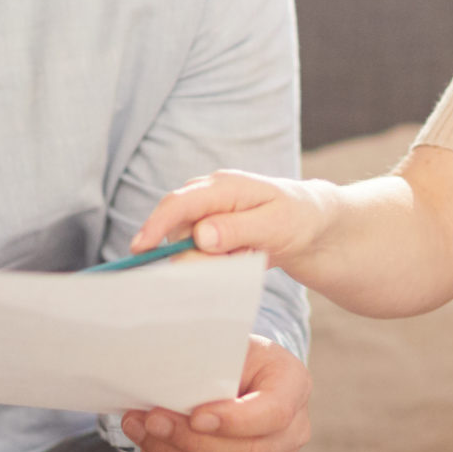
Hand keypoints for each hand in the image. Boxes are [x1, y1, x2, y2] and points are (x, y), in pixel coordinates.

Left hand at [120, 335, 311, 451]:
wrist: (241, 378)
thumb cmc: (228, 357)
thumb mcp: (225, 345)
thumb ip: (206, 363)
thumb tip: (162, 380)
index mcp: (294, 384)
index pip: (274, 413)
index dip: (234, 420)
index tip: (195, 416)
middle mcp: (296, 430)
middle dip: (189, 440)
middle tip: (149, 420)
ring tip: (142, 434)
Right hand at [132, 170, 334, 269]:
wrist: (311, 225)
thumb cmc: (297, 218)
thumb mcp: (275, 225)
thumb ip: (237, 229)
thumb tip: (200, 236)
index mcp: (223, 186)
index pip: (179, 203)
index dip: (156, 225)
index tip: (141, 248)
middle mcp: (206, 198)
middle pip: (178, 233)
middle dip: (202, 257)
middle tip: (244, 257)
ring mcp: (205, 216)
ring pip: (187, 249)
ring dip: (215, 262)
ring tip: (250, 253)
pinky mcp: (207, 234)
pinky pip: (199, 257)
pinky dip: (219, 265)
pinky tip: (243, 257)